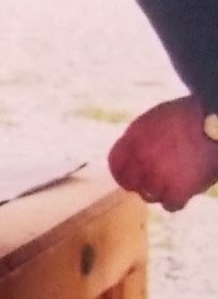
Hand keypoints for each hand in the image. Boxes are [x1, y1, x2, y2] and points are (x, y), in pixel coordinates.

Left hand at [107, 95, 217, 210]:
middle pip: (129, 183)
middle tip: (150, 182)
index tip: (129, 175)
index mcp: (132, 140)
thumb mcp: (151, 122)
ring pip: (149, 196)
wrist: (213, 122)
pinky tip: (181, 193)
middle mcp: (140, 160)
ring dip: (158, 192)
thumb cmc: (184, 118)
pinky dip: (175, 201)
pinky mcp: (179, 190)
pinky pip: (170, 205)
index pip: (115, 164)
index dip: (121, 171)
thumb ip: (138, 140)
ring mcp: (158, 176)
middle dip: (138, 183)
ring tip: (170, 184)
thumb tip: (133, 156)